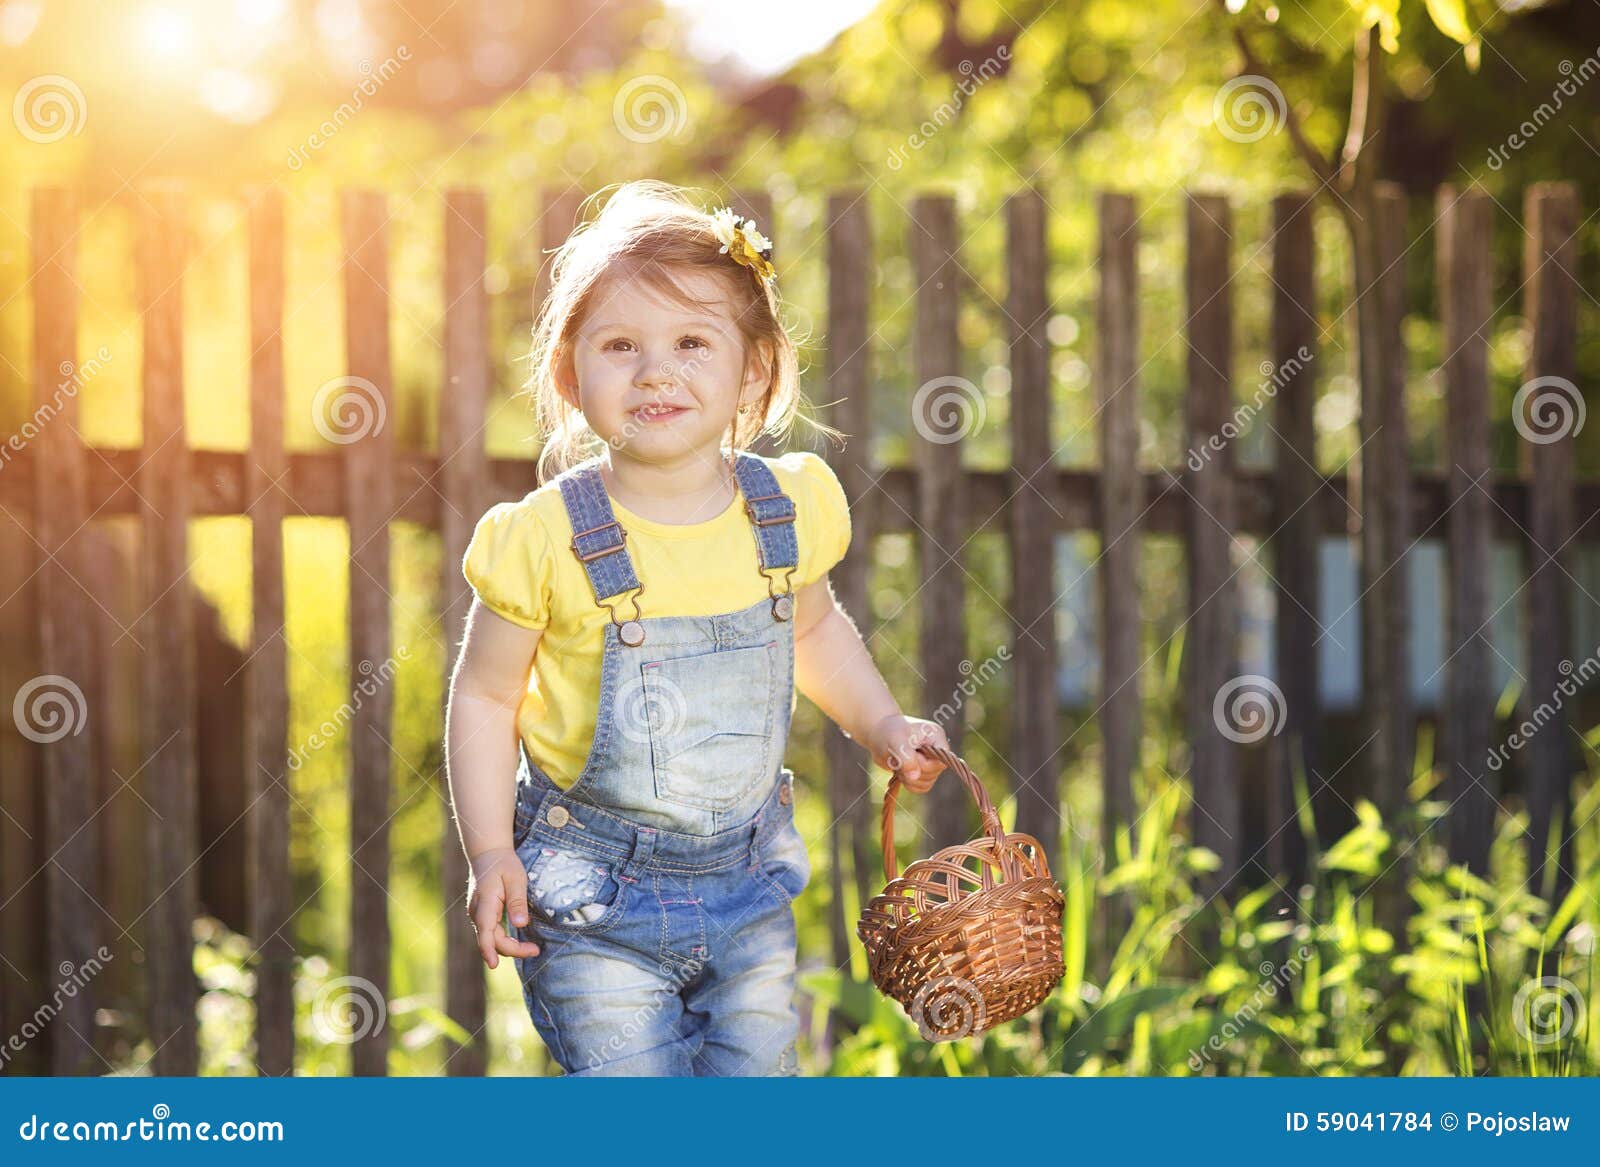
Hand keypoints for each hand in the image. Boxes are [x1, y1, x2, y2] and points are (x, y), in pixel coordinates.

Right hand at [467, 847, 542, 969]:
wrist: (488, 854)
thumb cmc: (503, 864)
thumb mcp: (515, 879)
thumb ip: (517, 901)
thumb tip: (520, 924)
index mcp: (484, 903)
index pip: (485, 932)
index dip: (488, 950)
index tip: (494, 966)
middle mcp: (477, 912)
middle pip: (491, 940)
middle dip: (512, 949)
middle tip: (535, 950)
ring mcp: (477, 914)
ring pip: (491, 938)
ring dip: (509, 947)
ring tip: (531, 948)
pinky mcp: (482, 915)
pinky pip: (491, 933)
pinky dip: (504, 940)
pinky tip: (518, 942)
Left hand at [866, 714, 949, 792]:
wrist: (877, 734)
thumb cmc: (887, 732)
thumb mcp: (895, 740)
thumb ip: (906, 757)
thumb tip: (914, 777)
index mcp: (936, 736)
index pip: (942, 759)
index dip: (926, 763)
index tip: (912, 756)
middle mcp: (936, 750)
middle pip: (935, 772)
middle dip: (914, 771)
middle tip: (898, 759)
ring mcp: (929, 762)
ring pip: (928, 782)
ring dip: (910, 779)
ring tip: (897, 765)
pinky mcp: (920, 771)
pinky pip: (921, 787)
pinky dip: (909, 784)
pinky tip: (899, 772)